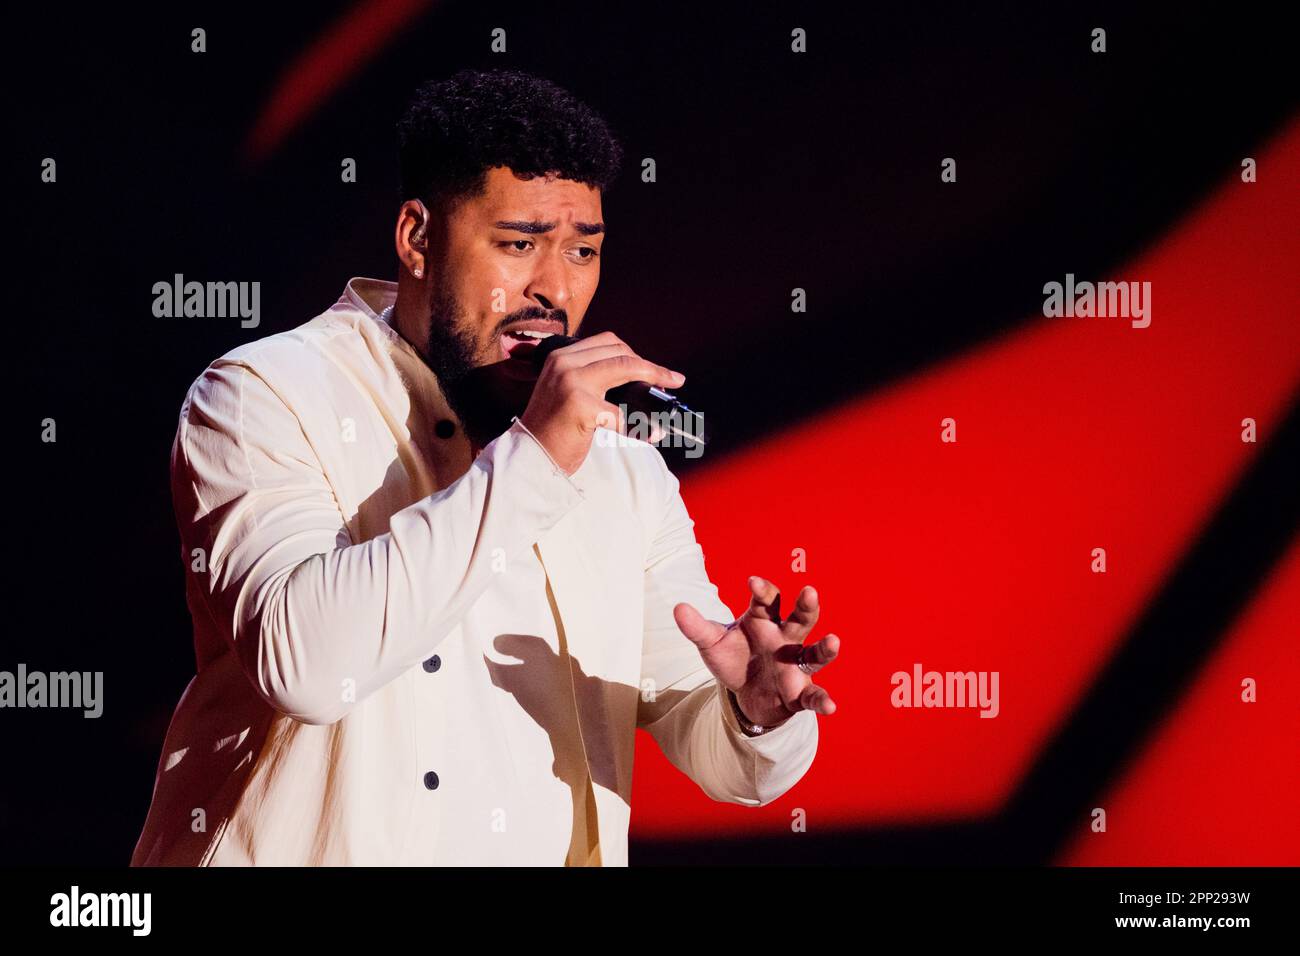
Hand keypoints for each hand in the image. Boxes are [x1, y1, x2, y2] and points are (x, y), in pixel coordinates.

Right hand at [519, 332, 685, 474]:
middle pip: (620, 352)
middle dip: (650, 366)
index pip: (607, 342)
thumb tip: (637, 378)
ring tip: (667, 399)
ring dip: (654, 378)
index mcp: (561, 357)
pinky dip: (641, 425)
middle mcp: (564, 363)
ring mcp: (571, 382)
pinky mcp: (580, 406)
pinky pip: (622, 413)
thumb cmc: (551, 429)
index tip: (655, 369)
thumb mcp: (564, 391)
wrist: (529, 457)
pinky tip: (651, 434)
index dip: (635, 354)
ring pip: (626, 368)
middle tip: (669, 382)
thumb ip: (591, 378)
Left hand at [673, 576, 840, 728]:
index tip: (753, 582)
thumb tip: (678, 608)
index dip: (762, 590)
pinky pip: (814, 695)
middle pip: (800, 618)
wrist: (746, 695)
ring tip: (834, 641)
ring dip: (825, 648)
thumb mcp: (712, 644)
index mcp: (765, 621)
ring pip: (814, 654)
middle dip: (806, 605)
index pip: (768, 600)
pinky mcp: (800, 692)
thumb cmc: (734, 659)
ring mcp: (796, 665)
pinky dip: (822, 701)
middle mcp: (786, 639)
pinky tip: (831, 706)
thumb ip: (697, 628)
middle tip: (809, 591)